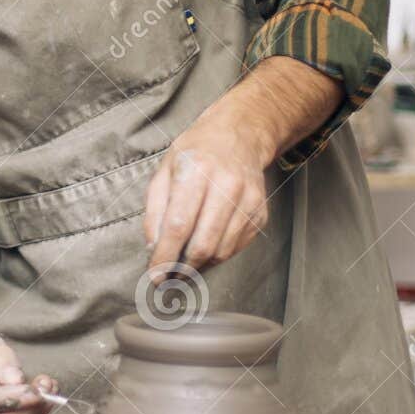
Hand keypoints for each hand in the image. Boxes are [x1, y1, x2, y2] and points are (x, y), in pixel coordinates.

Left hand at [144, 110, 269, 279]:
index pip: (178, 225)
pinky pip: (236, 247)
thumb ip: (154, 211)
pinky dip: (217, 255)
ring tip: (184, 262)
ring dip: (199, 265)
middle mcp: (227, 186)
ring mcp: (248, 200)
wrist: (238, 137)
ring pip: (221, 251)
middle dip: (182, 268)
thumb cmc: (194, 155)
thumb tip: (154, 249)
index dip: (165, 256)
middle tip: (168, 276)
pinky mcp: (260, 213)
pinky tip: (205, 247)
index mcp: (196, 171)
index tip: (155, 276)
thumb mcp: (163, 172)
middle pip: (203, 244)